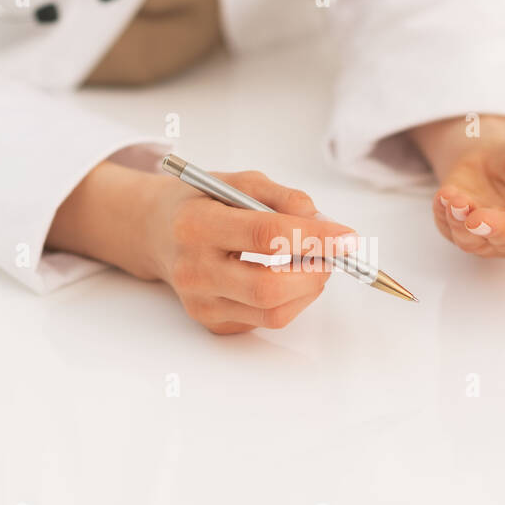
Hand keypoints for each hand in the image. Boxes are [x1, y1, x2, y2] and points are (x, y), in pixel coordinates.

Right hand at [145, 170, 356, 334]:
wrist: (157, 232)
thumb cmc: (203, 203)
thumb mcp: (239, 182)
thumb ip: (283, 198)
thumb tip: (324, 223)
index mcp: (196, 224)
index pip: (266, 235)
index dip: (315, 238)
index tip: (347, 237)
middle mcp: (193, 269)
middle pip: (269, 287)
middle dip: (314, 272)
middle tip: (333, 255)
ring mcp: (200, 302)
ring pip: (273, 312)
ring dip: (308, 289)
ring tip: (312, 264)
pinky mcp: (212, 322)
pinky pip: (266, 321)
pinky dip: (290, 300)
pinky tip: (283, 276)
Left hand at [411, 118, 504, 269]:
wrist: (493, 154)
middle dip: (491, 229)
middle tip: (477, 217)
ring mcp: (491, 236)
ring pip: (474, 240)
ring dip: (460, 222)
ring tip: (453, 199)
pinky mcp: (464, 231)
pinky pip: (451, 230)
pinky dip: (444, 214)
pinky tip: (446, 196)